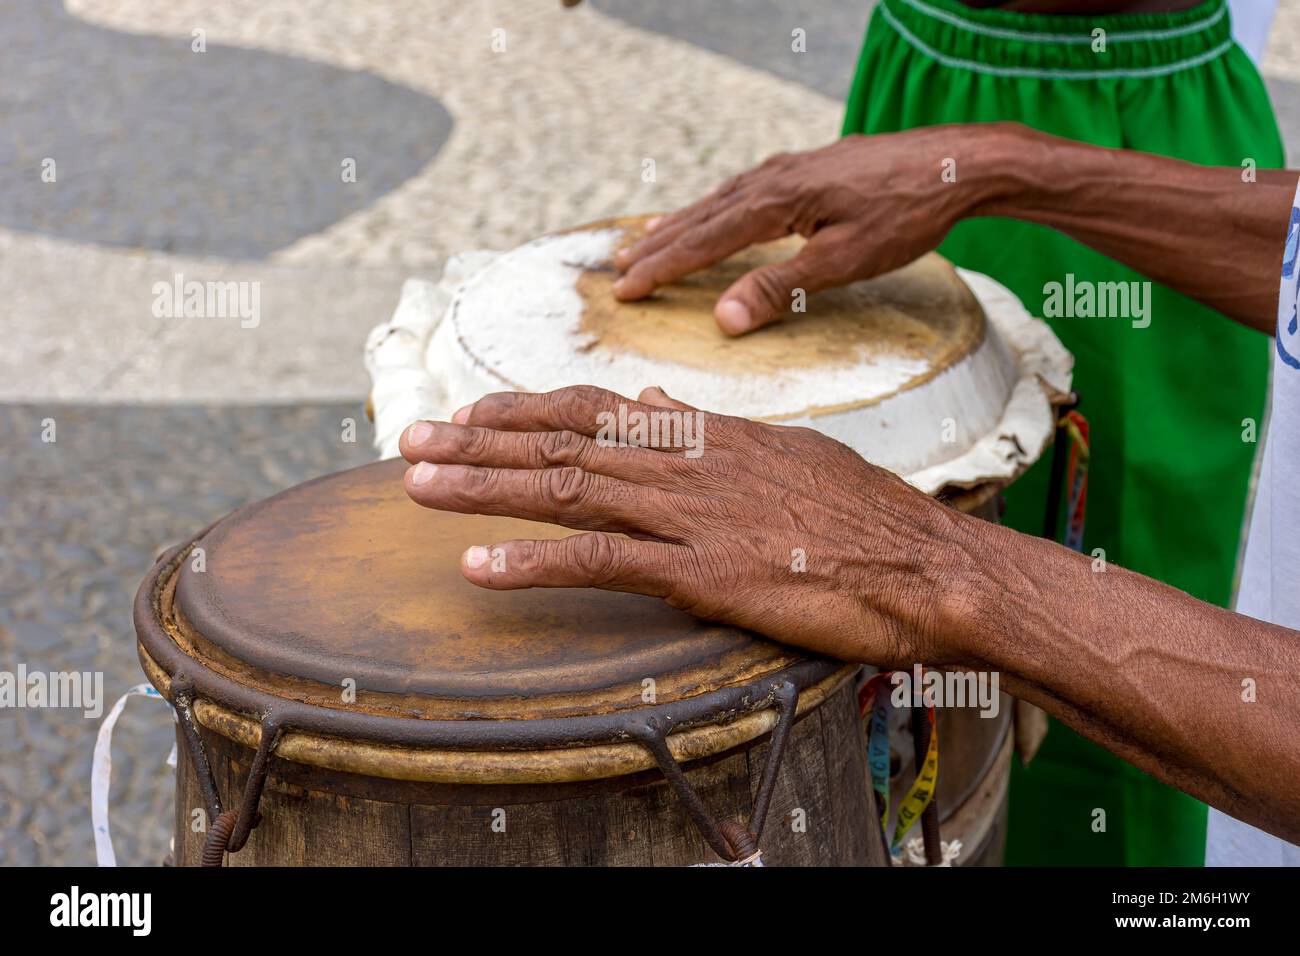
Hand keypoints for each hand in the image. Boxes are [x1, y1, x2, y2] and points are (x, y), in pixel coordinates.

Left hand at [399, 384, 968, 666]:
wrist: (926, 564)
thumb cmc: (864, 517)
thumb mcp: (785, 454)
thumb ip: (709, 430)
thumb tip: (652, 399)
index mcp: (707, 435)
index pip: (597, 409)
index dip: (526, 409)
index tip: (472, 411)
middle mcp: (687, 463)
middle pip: (564, 441)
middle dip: (480, 440)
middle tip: (410, 437)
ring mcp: (692, 515)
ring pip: (569, 489)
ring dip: (485, 488)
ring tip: (418, 484)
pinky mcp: (703, 573)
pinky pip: (604, 562)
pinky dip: (535, 563)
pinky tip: (479, 567)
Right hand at [613, 125, 1015, 333]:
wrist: (956, 163)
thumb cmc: (905, 214)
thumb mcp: (842, 262)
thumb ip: (780, 288)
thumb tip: (724, 320)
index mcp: (775, 200)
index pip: (704, 240)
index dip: (663, 267)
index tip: (626, 288)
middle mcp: (774, 177)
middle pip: (702, 216)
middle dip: (658, 244)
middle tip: (617, 268)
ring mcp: (790, 168)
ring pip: (720, 200)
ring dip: (682, 224)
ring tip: (648, 241)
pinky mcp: (808, 168)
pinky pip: (743, 191)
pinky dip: (714, 208)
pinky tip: (715, 215)